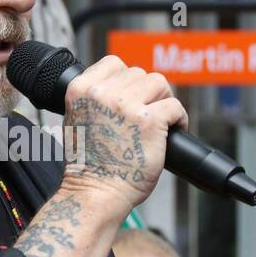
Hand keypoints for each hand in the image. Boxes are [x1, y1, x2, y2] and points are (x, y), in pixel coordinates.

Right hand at [58, 56, 186, 214]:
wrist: (94, 193)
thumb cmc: (88, 166)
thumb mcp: (76, 121)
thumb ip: (94, 101)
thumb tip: (121, 89)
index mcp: (80, 90)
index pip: (113, 63)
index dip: (128, 80)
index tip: (134, 96)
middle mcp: (102, 93)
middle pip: (139, 74)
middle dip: (147, 94)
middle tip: (150, 115)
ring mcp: (126, 106)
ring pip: (159, 83)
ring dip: (163, 101)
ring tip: (162, 120)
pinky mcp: (150, 121)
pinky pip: (174, 106)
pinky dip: (179, 119)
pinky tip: (173, 131)